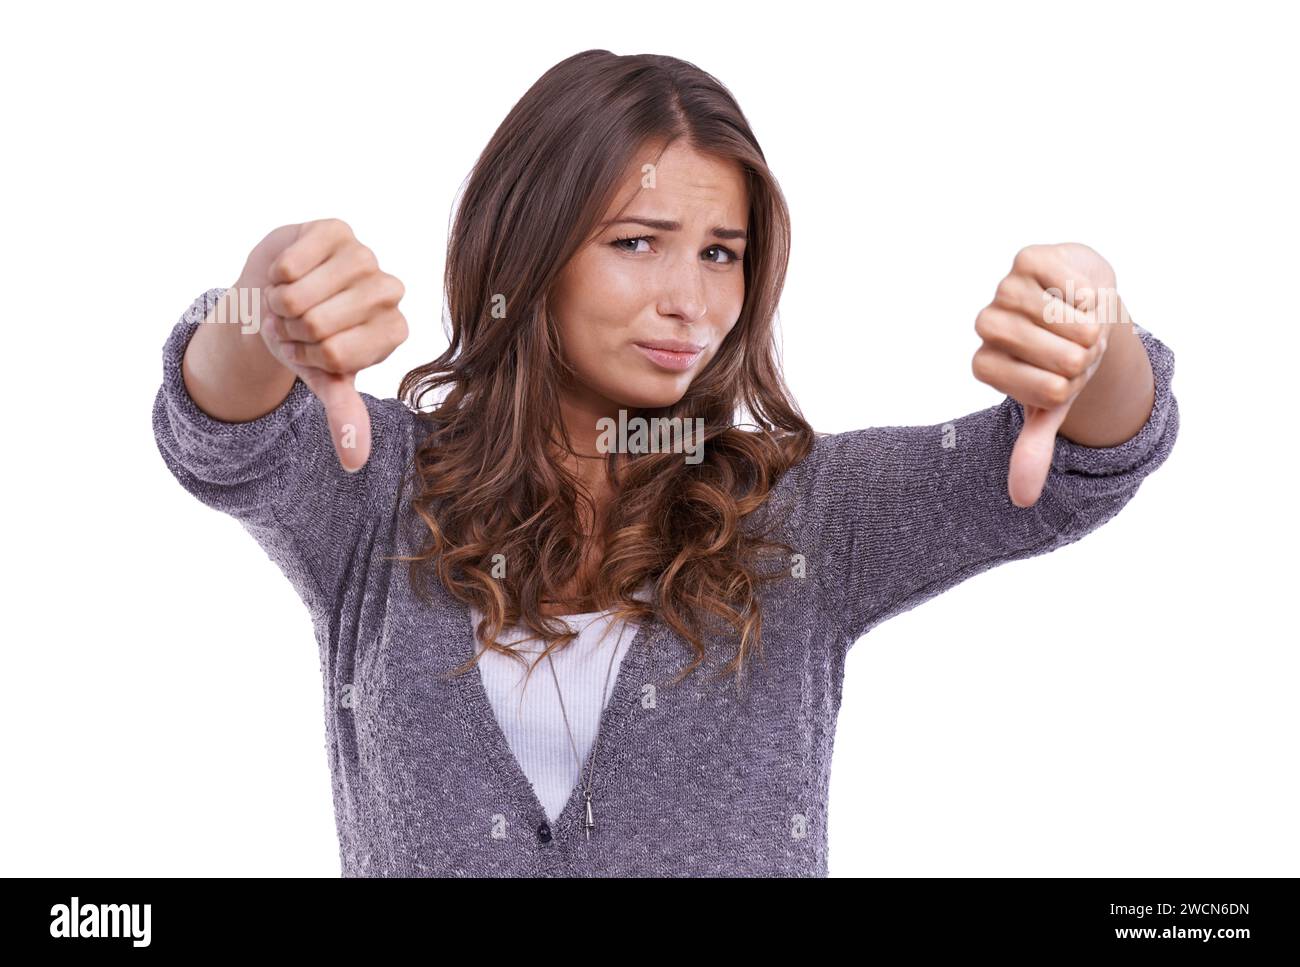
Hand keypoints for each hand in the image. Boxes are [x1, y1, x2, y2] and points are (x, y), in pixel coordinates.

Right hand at [237, 219, 407, 471]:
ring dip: (280, 304)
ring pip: (300, 295)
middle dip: (292, 331)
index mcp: (394, 331)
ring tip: (290, 301)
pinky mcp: (336, 229)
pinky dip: (275, 276)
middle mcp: (390, 291)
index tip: (311, 348)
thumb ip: (343, 415)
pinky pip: (289, 264)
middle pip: (319, 325)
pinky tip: (287, 273)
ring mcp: (365, 256)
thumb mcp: (325, 378)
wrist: (282, 290)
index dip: (308, 355)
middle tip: (297, 323)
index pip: (337, 356)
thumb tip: (354, 463)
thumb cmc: (309, 337)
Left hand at [972, 243, 1121, 506]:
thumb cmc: (1068, 357)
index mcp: (987, 363)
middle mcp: (988, 325)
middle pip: (1022, 343)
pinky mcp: (1028, 260)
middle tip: (1085, 356)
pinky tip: (1087, 300)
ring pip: (1042, 311)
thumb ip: (1035, 446)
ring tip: (1090, 331)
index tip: (1066, 382)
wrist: (1088, 305)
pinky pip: (1058, 279)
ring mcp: (1006, 290)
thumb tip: (1021, 501)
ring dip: (1080, 326)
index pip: (1008, 379)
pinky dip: (1084, 294)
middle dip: (1068, 355)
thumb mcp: (1055, 403)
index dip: (1048, 384)